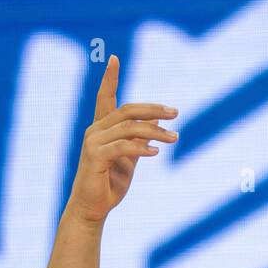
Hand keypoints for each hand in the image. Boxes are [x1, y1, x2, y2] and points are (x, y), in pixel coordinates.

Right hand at [66, 54, 178, 223]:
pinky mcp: (95, 157)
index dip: (109, 78)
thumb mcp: (129, 162)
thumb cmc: (108, 185)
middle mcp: (95, 131)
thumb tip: (153, 129)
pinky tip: (155, 153)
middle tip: (175, 113)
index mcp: (101, 129)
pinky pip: (122, 147)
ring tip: (174, 138)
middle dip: (153, 109)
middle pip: (127, 111)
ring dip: (155, 132)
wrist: (92, 209)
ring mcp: (93, 143)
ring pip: (128, 129)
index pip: (104, 98)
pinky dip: (140, 148)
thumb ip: (138, 143)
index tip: (113, 58)